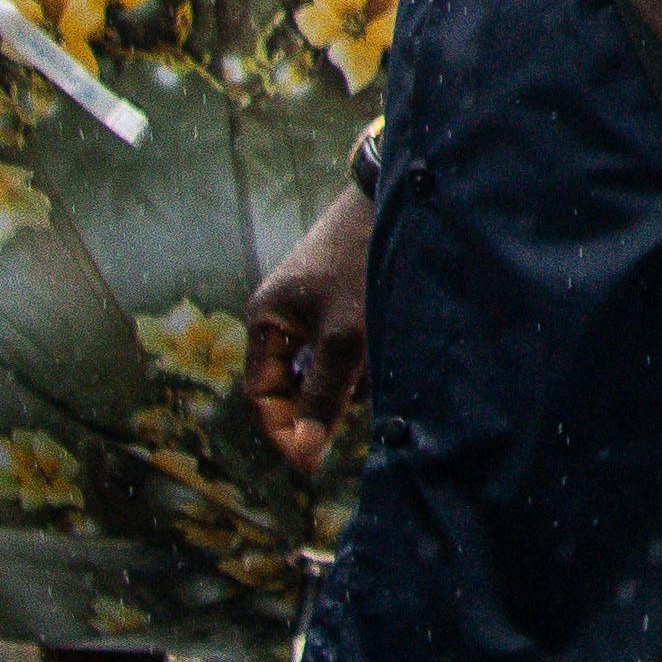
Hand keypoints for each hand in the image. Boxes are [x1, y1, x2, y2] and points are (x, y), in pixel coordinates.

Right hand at [244, 181, 371, 480]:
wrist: (399, 197)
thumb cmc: (365, 264)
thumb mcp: (346, 335)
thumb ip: (323, 393)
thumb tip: (304, 453)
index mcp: (265, 320)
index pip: (262, 395)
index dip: (285, 431)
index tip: (314, 463)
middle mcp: (281, 315)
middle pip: (293, 383)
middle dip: (327, 398)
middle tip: (362, 396)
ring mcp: (310, 306)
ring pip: (324, 367)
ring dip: (351, 376)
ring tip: (381, 355)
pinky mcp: (341, 299)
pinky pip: (345, 345)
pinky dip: (365, 354)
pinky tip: (389, 341)